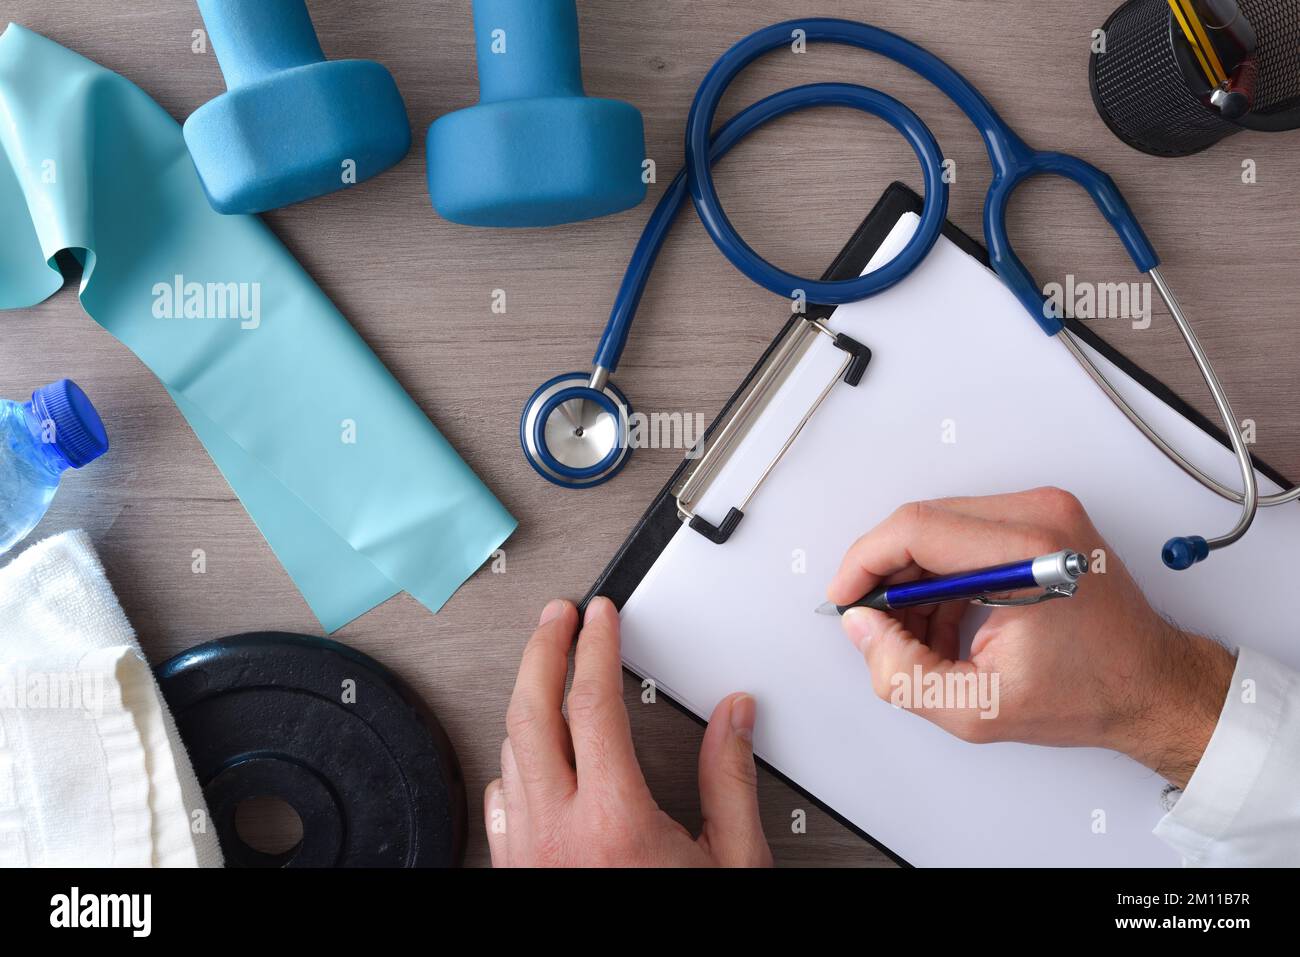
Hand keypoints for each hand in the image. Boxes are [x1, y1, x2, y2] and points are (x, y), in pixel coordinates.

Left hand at [484, 597, 771, 866]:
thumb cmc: (689, 930)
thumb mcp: (730, 863)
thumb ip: (729, 780)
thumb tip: (734, 715)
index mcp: (614, 819)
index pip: (592, 702)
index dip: (595, 645)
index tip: (601, 616)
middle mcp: (558, 830)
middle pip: (531, 711)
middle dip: (542, 650)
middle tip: (557, 617)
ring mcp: (527, 852)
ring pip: (509, 750)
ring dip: (528, 700)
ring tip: (549, 671)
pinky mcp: (515, 872)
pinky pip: (499, 798)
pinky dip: (513, 759)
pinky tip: (528, 752)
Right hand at [827, 487, 1235, 787]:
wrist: (1153, 685)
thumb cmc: (1093, 692)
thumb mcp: (979, 707)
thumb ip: (904, 673)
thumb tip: (863, 629)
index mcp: (1029, 552)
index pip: (916, 529)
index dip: (864, 563)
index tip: (846, 598)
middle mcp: (1039, 516)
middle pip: (922, 523)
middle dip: (885, 575)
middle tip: (874, 623)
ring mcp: (1043, 511)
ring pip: (938, 527)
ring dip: (912, 578)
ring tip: (916, 634)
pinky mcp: (1041, 519)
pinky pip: (963, 532)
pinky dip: (940, 574)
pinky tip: (943, 620)